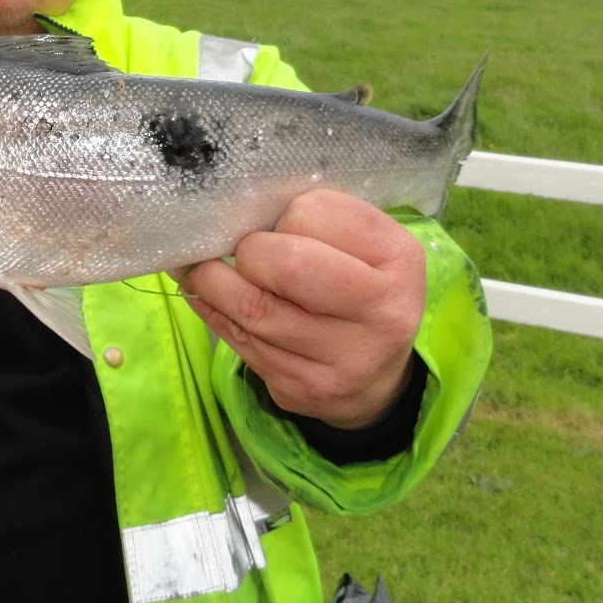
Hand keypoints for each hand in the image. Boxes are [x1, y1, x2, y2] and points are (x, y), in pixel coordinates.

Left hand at [178, 189, 424, 429]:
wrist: (376, 376)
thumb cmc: (359, 288)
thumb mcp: (362, 244)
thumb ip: (314, 221)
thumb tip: (233, 213)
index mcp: (399, 258)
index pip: (314, 213)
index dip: (284, 215)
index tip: (283, 225)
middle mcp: (382, 312)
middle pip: (285, 264)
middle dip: (248, 251)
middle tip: (243, 251)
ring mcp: (344, 359)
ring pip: (252, 309)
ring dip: (213, 282)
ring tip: (203, 269)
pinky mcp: (304, 389)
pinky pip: (241, 342)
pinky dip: (213, 312)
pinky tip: (208, 298)